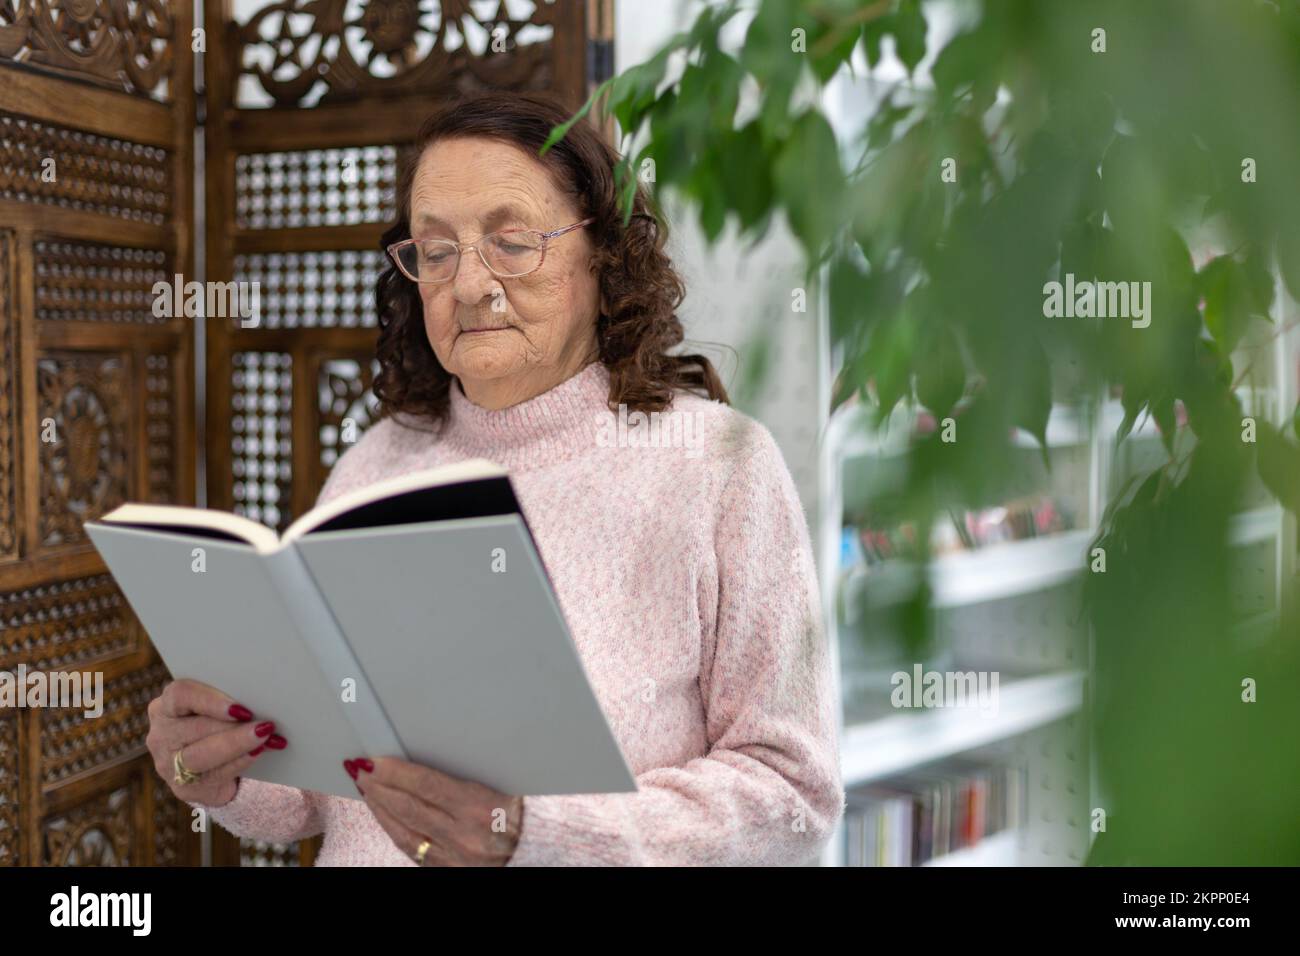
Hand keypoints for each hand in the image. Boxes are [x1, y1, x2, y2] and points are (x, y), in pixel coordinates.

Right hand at [146, 679, 285, 806]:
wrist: (211, 764)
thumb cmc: (216, 725)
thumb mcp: (215, 708)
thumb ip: (227, 701)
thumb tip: (260, 698)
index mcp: (166, 706)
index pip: (180, 695)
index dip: (209, 700)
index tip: (239, 708)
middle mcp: (162, 734)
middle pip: (195, 729)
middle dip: (233, 728)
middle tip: (265, 726)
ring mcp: (168, 764)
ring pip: (201, 756)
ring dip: (238, 746)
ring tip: (265, 739)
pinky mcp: (183, 788)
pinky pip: (213, 775)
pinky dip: (239, 763)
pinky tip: (257, 754)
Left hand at [347, 756, 522, 865]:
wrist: (544, 848)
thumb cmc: (530, 813)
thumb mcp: (507, 786)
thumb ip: (467, 777)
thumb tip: (423, 764)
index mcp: (482, 808)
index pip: (426, 785)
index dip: (395, 772)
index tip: (375, 759)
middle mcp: (465, 836)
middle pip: (410, 808)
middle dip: (380, 786)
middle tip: (360, 768)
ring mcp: (456, 858)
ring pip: (405, 832)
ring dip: (381, 809)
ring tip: (366, 789)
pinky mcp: (450, 871)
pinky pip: (414, 851)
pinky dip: (395, 830)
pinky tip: (386, 817)